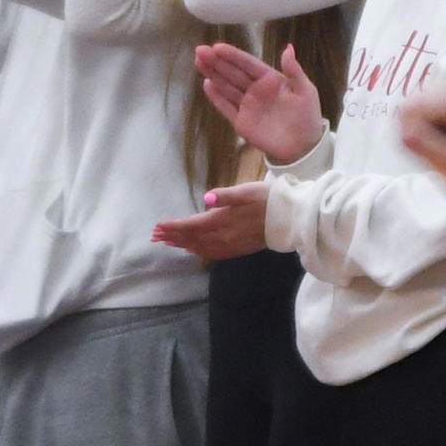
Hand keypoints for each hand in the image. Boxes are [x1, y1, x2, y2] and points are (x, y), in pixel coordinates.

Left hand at [151, 185, 274, 260]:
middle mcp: (223, 236)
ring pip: (200, 247)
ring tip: (168, 242)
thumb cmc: (269, 199)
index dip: (173, 226)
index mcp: (222, 220)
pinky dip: (199, 251)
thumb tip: (207, 198)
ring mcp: (230, 245)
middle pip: (192, 238)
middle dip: (172, 236)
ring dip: (182, 244)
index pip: (191, 225)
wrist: (290, 219)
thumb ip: (226, 196)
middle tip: (155, 236)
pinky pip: (212, 253)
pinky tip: (193, 250)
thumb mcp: (247, 191)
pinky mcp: (238, 249)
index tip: (158, 226)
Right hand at [195, 41, 325, 166]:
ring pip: (226, 87)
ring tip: (199, 61)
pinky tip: (207, 84)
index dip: (233, 55)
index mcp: (270, 79)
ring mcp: (247, 106)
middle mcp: (256, 90)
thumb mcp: (305, 91)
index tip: (217, 46)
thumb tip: (288, 47)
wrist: (304, 148)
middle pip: (233, 73)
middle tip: (200, 50)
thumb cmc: (307, 117)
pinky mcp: (241, 122)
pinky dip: (216, 97)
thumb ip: (294, 70)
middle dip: (217, 61)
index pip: (248, 64)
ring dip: (213, 74)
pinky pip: (226, 107)